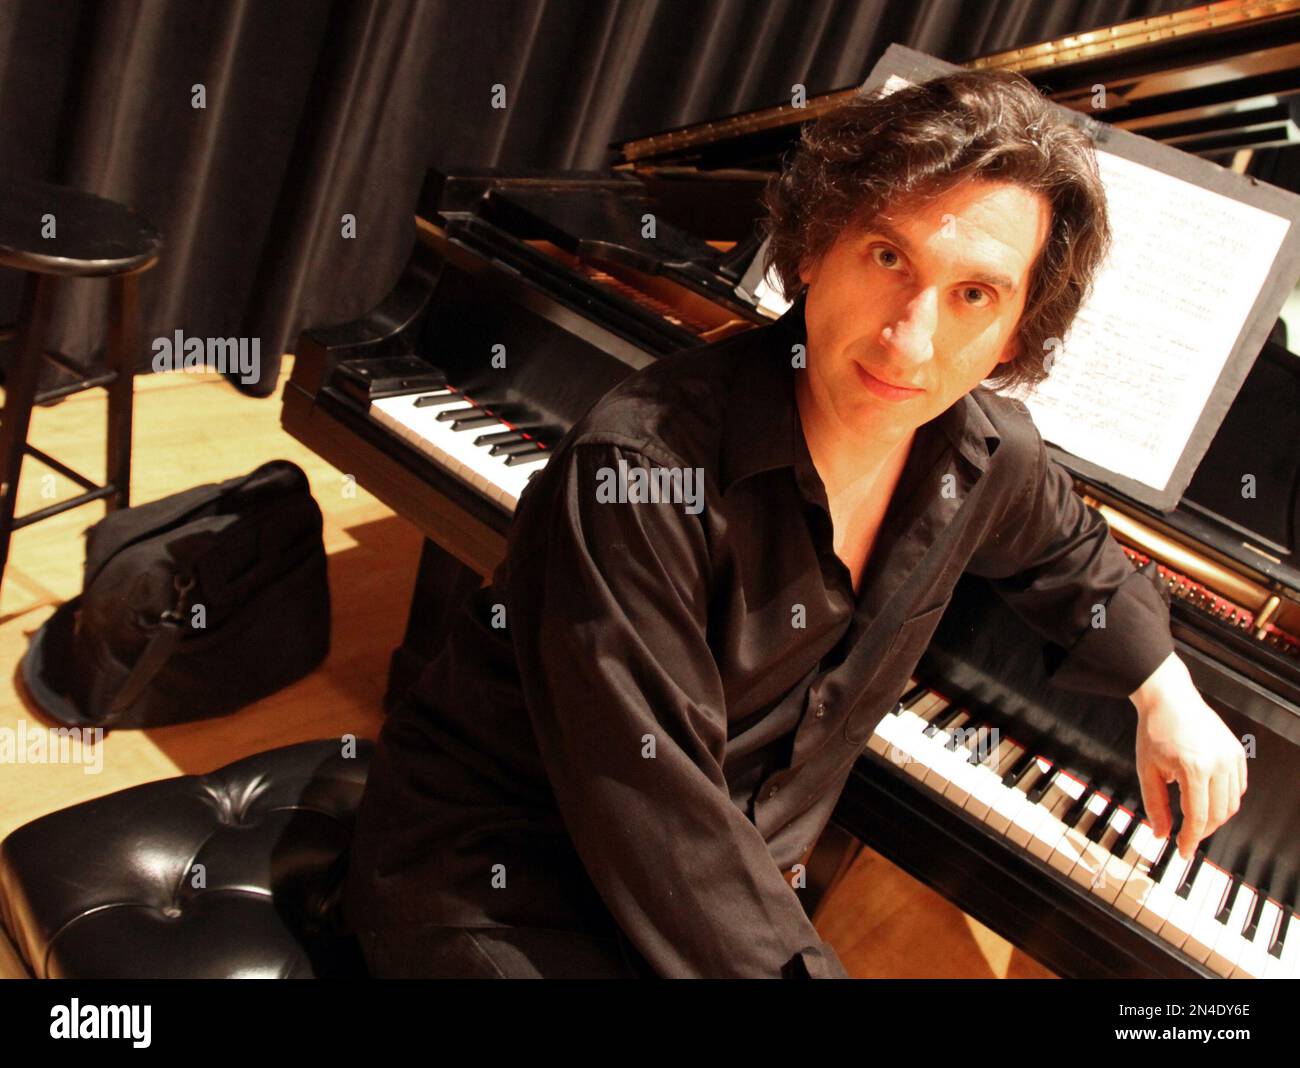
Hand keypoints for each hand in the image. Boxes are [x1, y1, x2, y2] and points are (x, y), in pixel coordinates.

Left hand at [1130, 652, 1246, 858]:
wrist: (1169, 699)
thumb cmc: (1154, 731)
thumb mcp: (1147, 770)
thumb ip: (1155, 805)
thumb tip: (1161, 834)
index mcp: (1194, 768)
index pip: (1198, 817)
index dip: (1191, 839)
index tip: (1183, 851)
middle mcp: (1218, 763)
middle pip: (1219, 814)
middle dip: (1203, 831)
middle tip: (1187, 838)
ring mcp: (1231, 757)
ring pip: (1232, 804)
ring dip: (1215, 818)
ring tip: (1195, 820)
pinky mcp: (1237, 753)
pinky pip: (1238, 788)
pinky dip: (1226, 800)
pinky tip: (1208, 801)